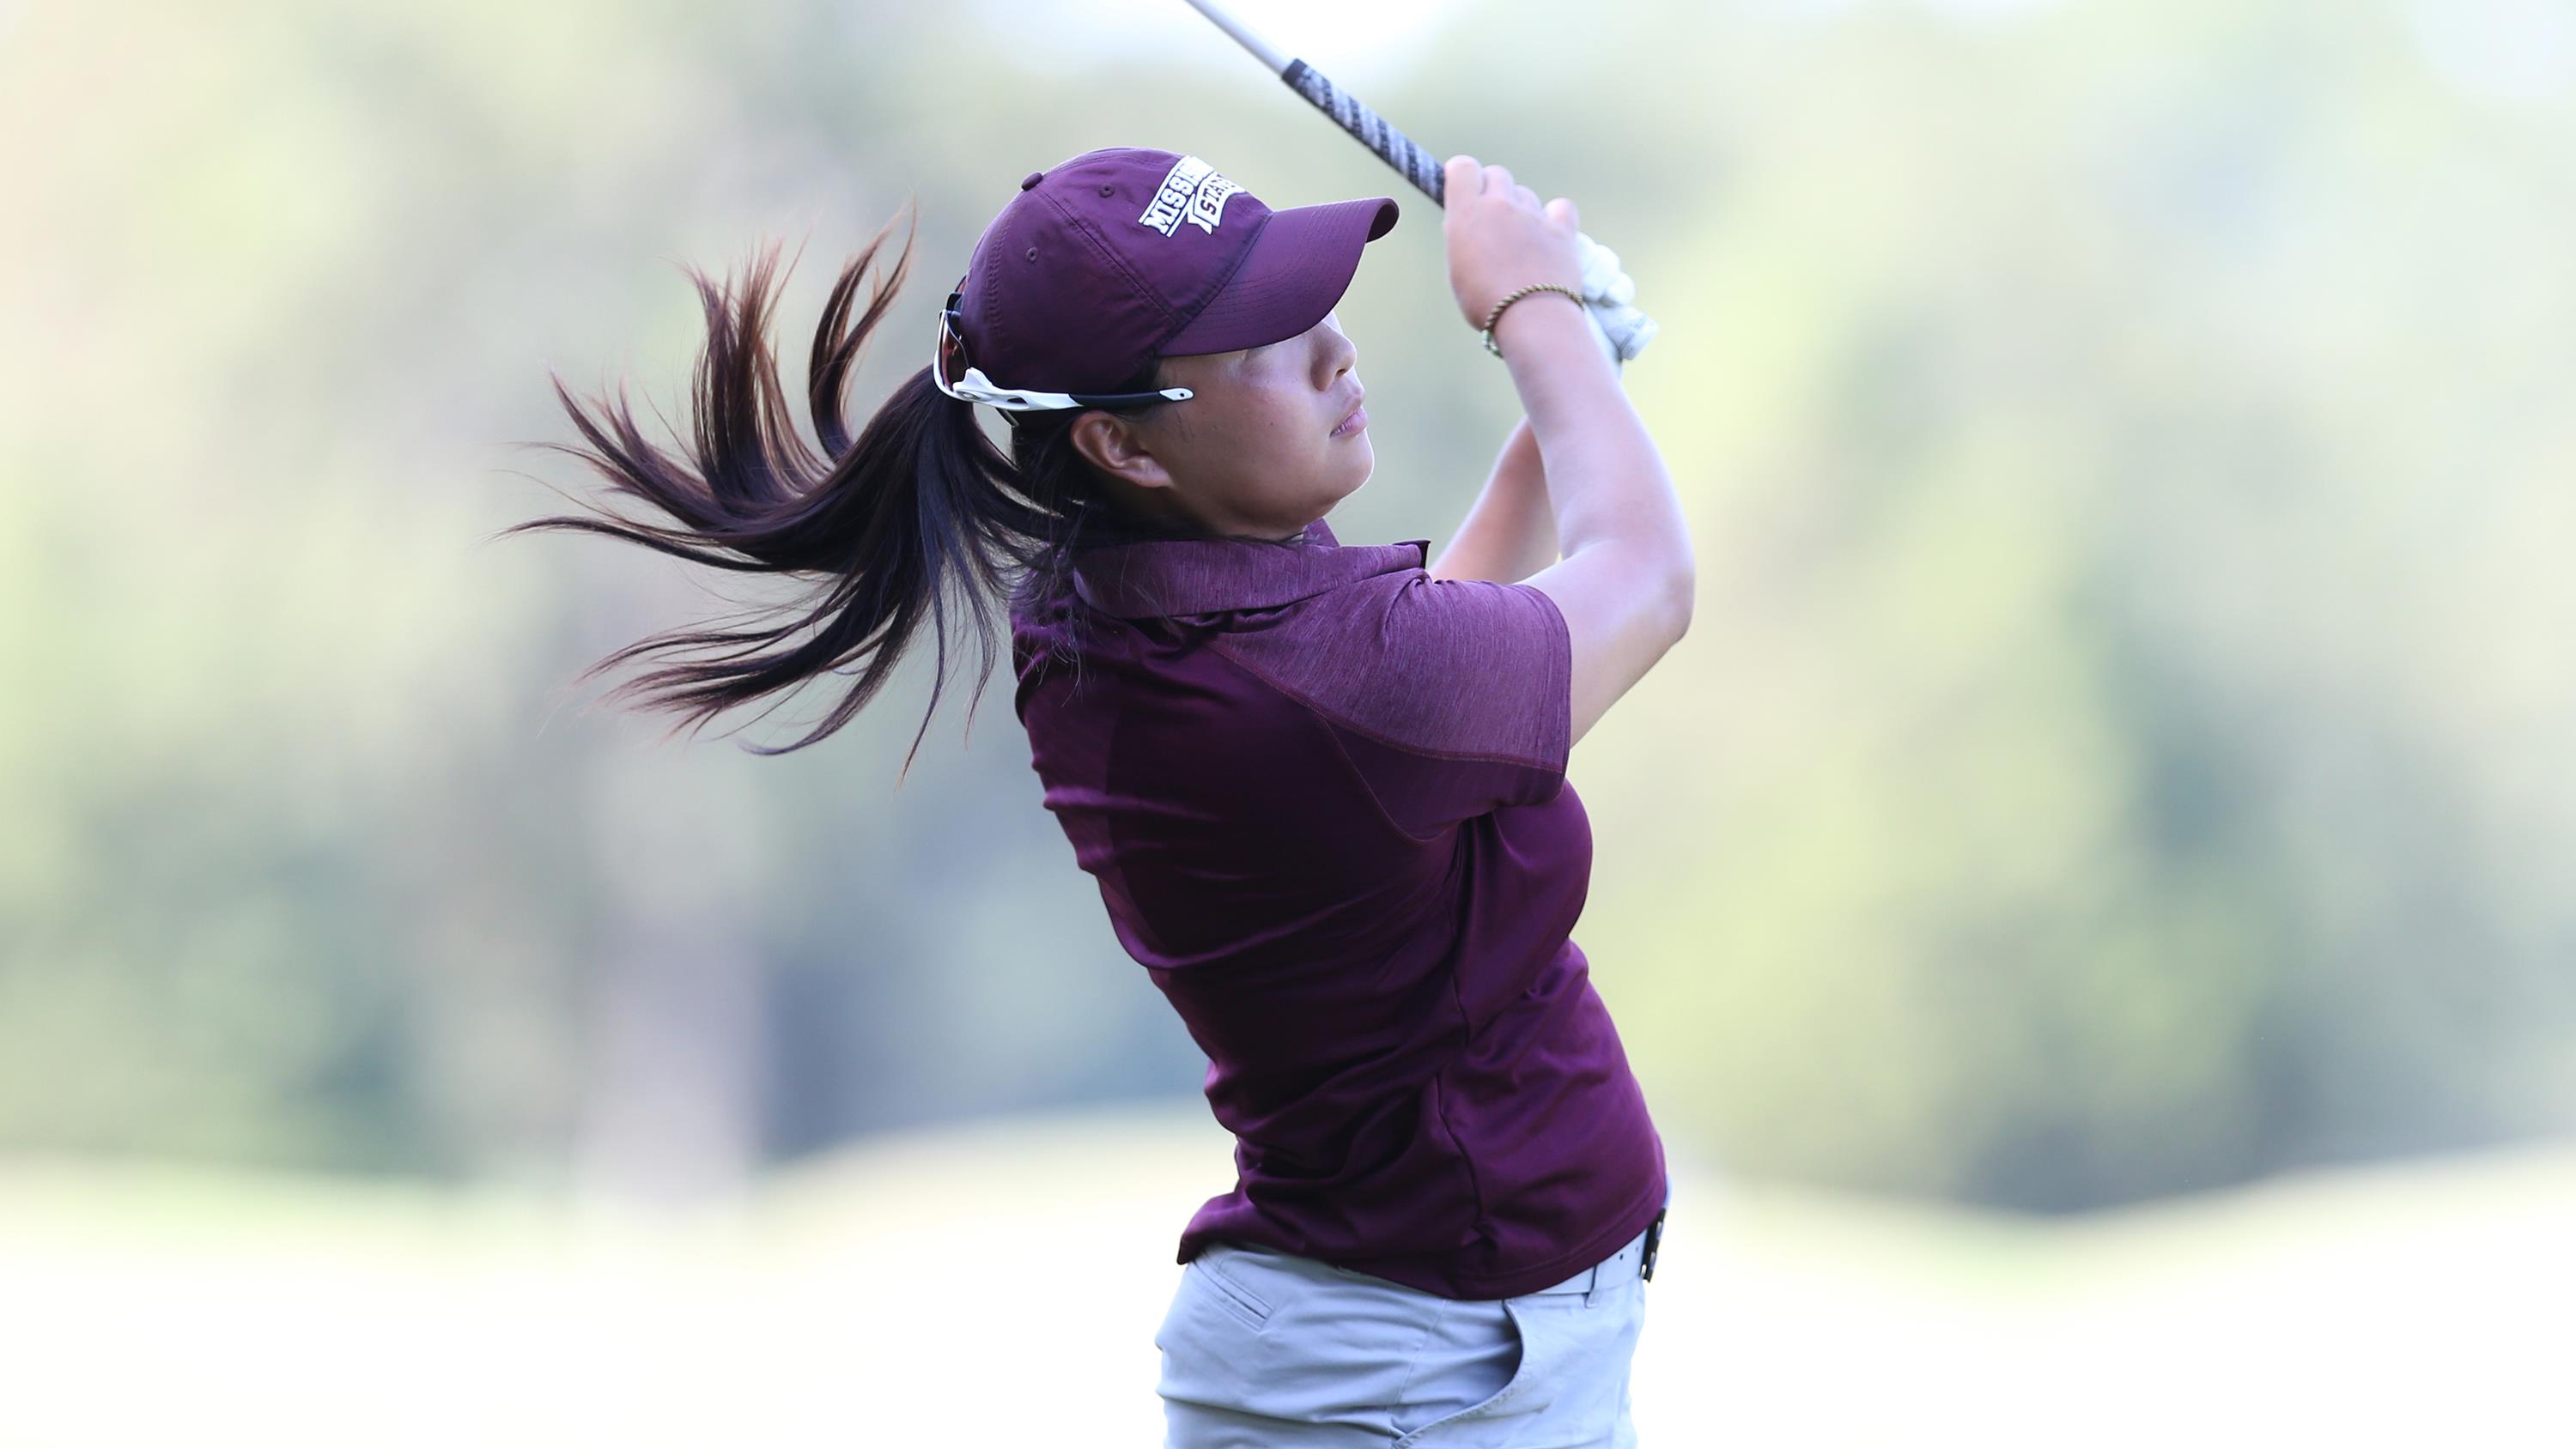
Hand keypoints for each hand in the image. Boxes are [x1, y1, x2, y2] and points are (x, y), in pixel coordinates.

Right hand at [1442, 155, 1583, 332]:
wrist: (1531, 320)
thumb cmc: (1486, 303)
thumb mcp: (1458, 270)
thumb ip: (1461, 237)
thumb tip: (1464, 220)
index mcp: (1468, 213)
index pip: (1463, 167)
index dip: (1462, 175)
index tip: (1464, 189)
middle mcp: (1500, 206)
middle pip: (1497, 175)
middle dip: (1492, 190)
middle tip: (1491, 220)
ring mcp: (1533, 215)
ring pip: (1525, 195)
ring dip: (1521, 210)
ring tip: (1519, 243)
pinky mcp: (1562, 229)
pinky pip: (1560, 207)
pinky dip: (1555, 216)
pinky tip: (1549, 234)